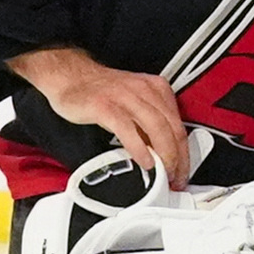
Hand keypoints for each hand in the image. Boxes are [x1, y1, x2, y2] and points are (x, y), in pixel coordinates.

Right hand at [7, 45, 191, 185]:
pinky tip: (144, 161)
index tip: (183, 171)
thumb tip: (162, 154)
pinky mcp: (105, 106)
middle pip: (172, 128)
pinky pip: (128, 129)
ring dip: (164, 156)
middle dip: (178, 158)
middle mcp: (145, 90)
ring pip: (156, 128)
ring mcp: (125, 97)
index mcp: (156, 89)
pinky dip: (140, 148)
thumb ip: (149, 125)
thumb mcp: (134, 102)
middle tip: (176, 178)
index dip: (184, 153)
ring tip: (164, 174)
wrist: (69, 75)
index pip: (179, 124)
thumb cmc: (101, 92)